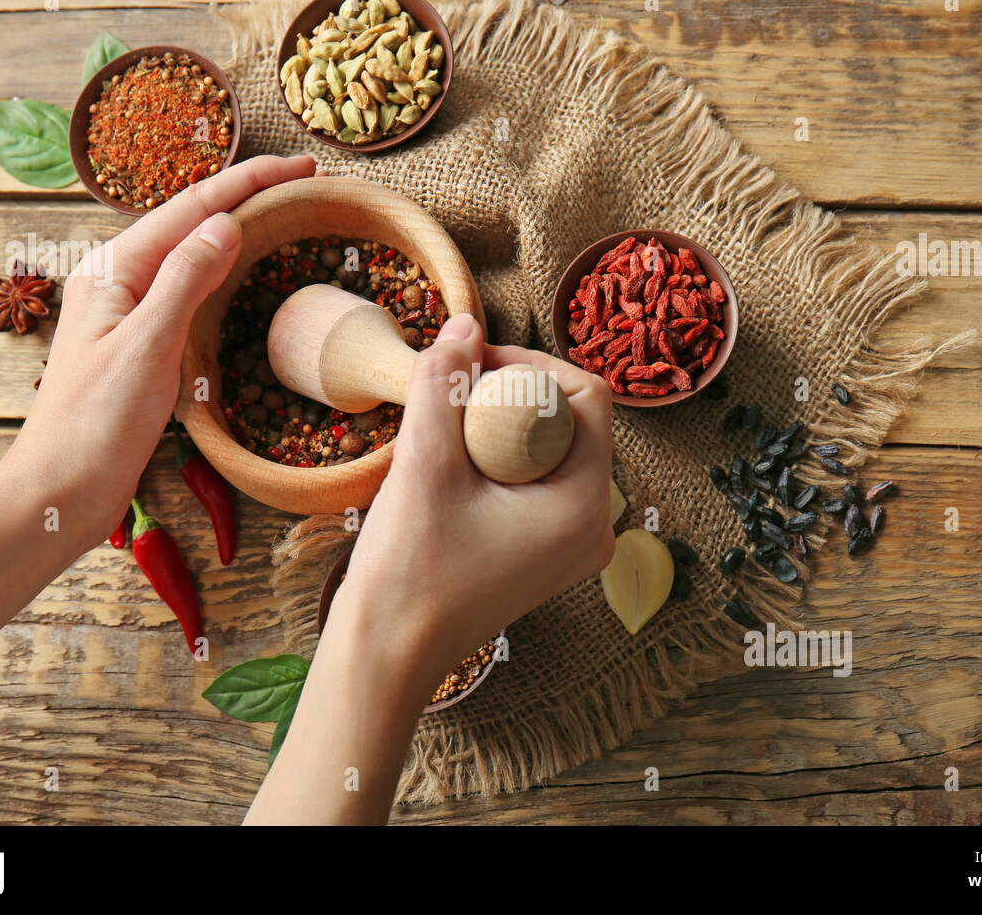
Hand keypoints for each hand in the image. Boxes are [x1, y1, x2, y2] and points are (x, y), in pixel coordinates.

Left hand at [9, 155, 315, 548]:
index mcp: (114, 269)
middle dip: (246, 194)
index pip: (191, 207)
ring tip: (282, 210)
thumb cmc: (97, 422)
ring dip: (236, 225)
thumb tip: (227, 222)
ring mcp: (130, 310)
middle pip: (190, 220)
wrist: (64, 487)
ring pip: (191, 251)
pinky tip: (245, 270)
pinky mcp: (142, 340)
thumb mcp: (148, 346)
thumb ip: (186, 280)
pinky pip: (190, 288)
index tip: (301, 168)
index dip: (249, 182)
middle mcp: (119, 280)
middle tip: (303, 181)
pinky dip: (224, 269)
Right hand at [337, 313, 615, 685]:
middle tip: (450, 395)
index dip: (530, 365)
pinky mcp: (545, 554)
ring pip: (550, 450)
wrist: (387, 656)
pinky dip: (498, 461)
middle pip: (571, 421)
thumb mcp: (422, 465)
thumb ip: (443, 386)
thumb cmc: (407, 573)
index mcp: (584, 506)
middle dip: (512, 395)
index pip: (586, 396)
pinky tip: (451, 470)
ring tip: (444, 434)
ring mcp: (572, 545)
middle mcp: (594, 527)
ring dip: (500, 426)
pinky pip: (536, 481)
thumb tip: (464, 324)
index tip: (470, 365)